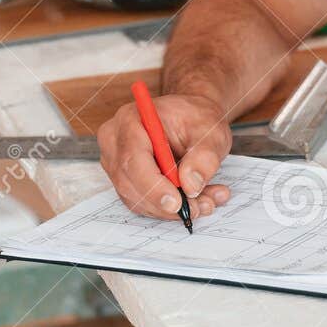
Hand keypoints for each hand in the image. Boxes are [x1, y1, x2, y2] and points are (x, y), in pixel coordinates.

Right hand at [97, 92, 233, 218]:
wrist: (194, 118)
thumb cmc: (198, 118)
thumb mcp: (211, 132)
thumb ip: (204, 157)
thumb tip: (191, 185)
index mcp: (131, 120)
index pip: (132, 159)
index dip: (153, 186)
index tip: (177, 202)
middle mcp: (116, 142)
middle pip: (130, 184)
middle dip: (166, 203)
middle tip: (201, 206)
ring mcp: (117, 163)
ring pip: (138, 199)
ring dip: (173, 209)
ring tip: (207, 201)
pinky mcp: (127, 180)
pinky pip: (143, 203)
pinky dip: (170, 209)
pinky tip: (197, 200)